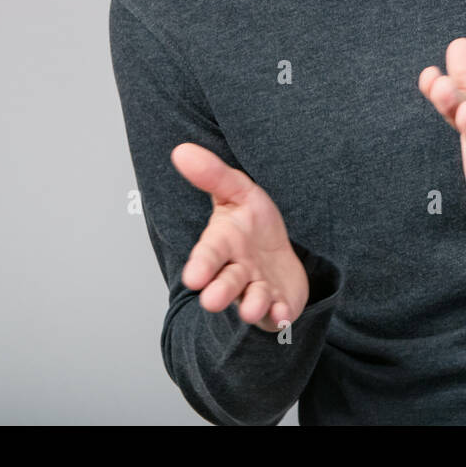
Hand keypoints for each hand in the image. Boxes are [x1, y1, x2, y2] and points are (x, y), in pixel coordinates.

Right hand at [171, 143, 308, 332]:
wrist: (279, 256)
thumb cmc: (253, 226)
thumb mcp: (238, 193)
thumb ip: (213, 175)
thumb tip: (182, 150)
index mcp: (223, 244)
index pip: (208, 254)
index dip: (202, 265)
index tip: (193, 277)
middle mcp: (236, 270)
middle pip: (226, 282)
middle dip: (219, 291)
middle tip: (211, 300)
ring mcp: (257, 290)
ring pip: (251, 300)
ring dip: (251, 305)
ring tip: (253, 308)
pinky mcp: (278, 304)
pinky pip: (279, 313)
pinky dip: (280, 316)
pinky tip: (284, 316)